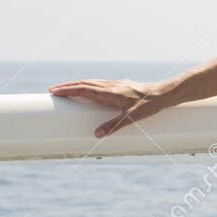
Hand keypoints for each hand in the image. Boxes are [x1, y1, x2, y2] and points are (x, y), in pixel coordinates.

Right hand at [46, 78, 166, 137]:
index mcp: (110, 93)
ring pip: (91, 82)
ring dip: (77, 84)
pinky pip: (99, 83)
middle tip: (52, 90)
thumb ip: (113, 126)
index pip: (84, 90)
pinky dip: (88, 84)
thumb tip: (96, 135)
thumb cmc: (149, 105)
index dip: (68, 90)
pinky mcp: (120, 85)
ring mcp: (115, 84)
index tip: (54, 91)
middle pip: (84, 84)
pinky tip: (87, 87)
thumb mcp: (132, 118)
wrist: (163, 93)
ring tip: (64, 88)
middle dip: (67, 86)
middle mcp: (111, 86)